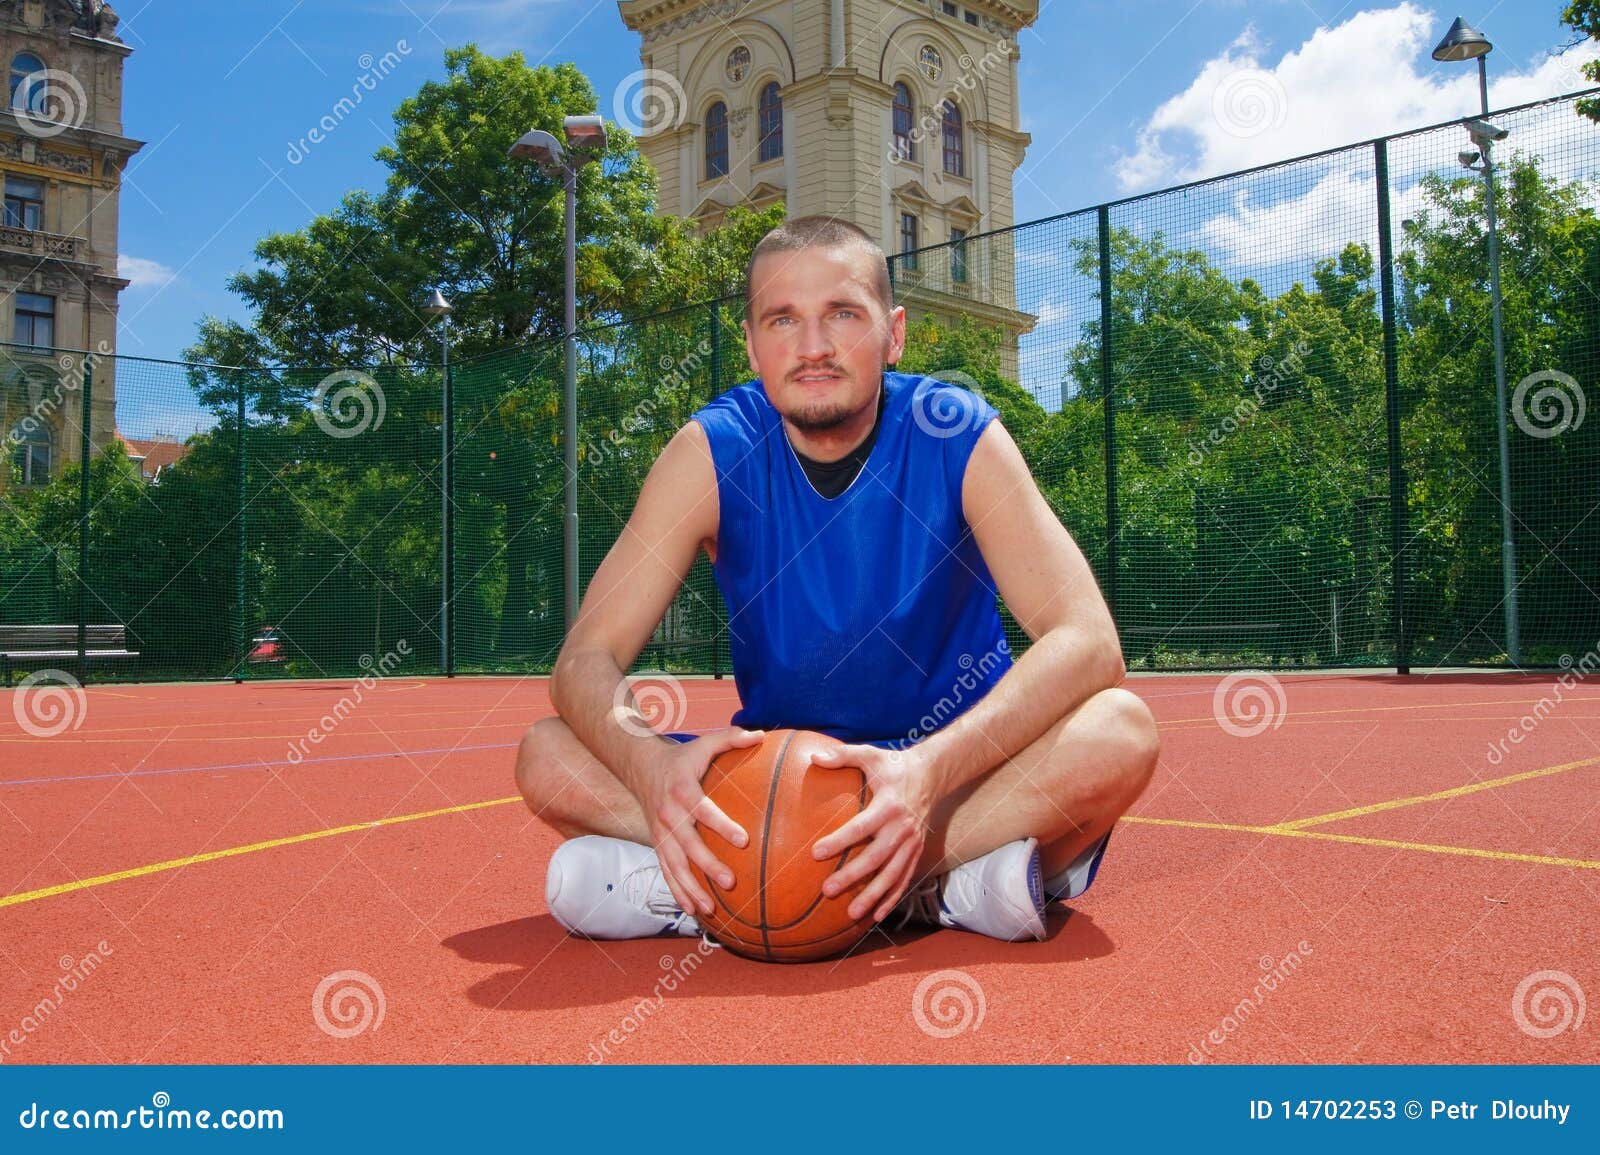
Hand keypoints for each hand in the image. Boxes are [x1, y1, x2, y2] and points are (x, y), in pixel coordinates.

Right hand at [640, 727, 762, 916]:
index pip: (703, 810)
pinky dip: (678, 892)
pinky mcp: (657, 844)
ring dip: (691, 888)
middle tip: (731, 882)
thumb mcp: (704, 742)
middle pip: (688, 845)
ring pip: (674, 865)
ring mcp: (660, 833)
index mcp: (683, 791)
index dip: (722, 824)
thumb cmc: (683, 757)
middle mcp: (668, 815)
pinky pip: (666, 872)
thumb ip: (731, 738)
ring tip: (710, 909)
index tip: (743, 840)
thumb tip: (761, 735)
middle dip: (707, 865)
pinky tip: (694, 911)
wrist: (641, 767)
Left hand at [811, 744, 937, 922]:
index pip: (861, 827)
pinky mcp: (917, 852)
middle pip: (876, 857)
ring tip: (851, 913)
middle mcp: (902, 828)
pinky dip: (892, 898)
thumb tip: (813, 757)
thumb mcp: (870, 754)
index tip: (815, 852)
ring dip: (873, 895)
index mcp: (889, 805)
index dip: (839, 841)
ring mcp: (912, 843)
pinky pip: (904, 879)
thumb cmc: (893, 765)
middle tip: (827, 890)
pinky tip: (876, 914)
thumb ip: (842, 755)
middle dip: (852, 876)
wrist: (932, 774)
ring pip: (892, 874)